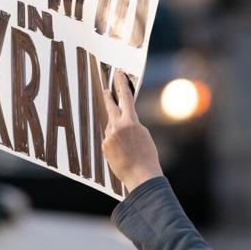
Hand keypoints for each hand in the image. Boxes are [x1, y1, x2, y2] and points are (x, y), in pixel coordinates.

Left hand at [101, 70, 163, 191]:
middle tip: (104, 89)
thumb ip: (132, 124)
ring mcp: (109, 135)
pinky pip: (108, 139)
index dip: (121, 84)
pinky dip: (114, 143)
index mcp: (131, 121)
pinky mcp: (104, 145)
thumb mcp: (143, 134)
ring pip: (111, 127)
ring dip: (117, 132)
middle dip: (108, 97)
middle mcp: (118, 126)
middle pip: (111, 107)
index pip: (126, 97)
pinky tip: (121, 153)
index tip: (118, 74)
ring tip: (127, 145)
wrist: (140, 175)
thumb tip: (122, 120)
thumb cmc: (146, 156)